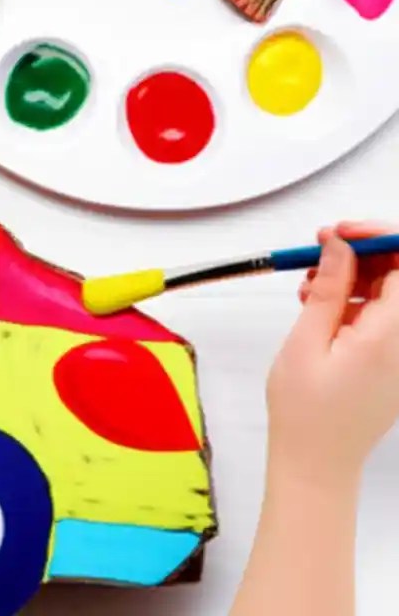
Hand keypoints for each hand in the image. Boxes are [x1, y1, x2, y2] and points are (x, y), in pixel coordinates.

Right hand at [269, 221, 398, 482]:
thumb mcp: (305, 341)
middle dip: (364, 252)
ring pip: (393, 292)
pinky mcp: (396, 359)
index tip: (340, 233)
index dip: (377, 237)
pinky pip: (386, 315)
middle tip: (320, 250)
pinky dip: (359, 300)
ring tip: (310, 287)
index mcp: (392, 336)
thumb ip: (328, 288)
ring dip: (357, 277)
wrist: (317, 461)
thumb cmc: (307, 413)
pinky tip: (322, 307)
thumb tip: (340, 245)